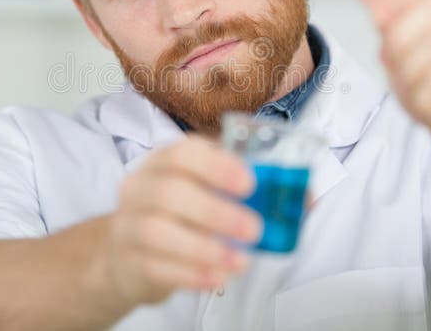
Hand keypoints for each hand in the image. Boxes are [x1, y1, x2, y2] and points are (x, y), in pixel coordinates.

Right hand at [106, 135, 261, 304]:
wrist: (129, 256)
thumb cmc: (179, 217)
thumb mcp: (206, 193)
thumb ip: (249, 192)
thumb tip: (301, 200)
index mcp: (163, 163)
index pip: (182, 153)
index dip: (216, 166)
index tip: (248, 184)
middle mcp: (140, 189)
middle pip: (169, 192)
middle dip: (215, 212)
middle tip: (253, 229)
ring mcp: (129, 226)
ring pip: (157, 231)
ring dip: (204, 247)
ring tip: (240, 260)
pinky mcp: (130, 262)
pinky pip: (156, 267)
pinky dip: (191, 274)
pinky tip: (218, 278)